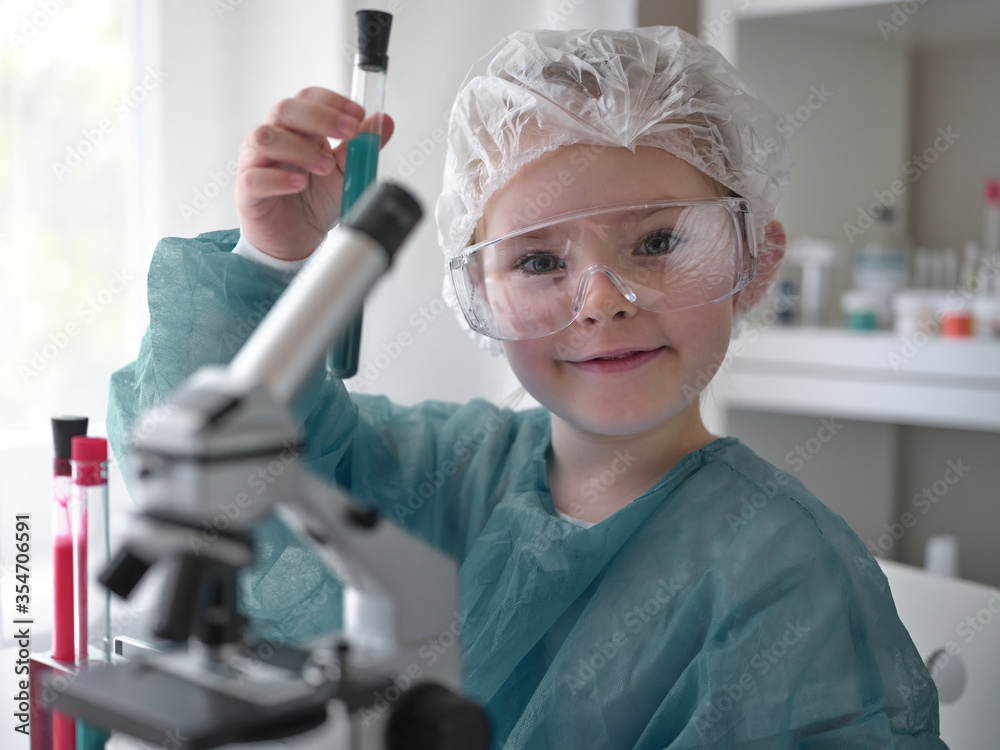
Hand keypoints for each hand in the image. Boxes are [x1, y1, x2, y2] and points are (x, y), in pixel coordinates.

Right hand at [235, 87, 394, 260]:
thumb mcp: (346, 173)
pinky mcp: (247, 190)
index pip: (308, 97)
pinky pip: (254, 177)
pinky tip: (299, 184)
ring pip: (265, 138)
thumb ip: (361, 148)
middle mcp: (274, 138)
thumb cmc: (315, 200)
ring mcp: (256, 162)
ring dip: (300, 148)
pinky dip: (278, 179)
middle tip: (350, 132)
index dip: (332, 101)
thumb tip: (384, 121)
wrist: (297, 239)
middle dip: (321, 117)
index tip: (358, 115)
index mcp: (298, 128)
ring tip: (326, 166)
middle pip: (286, 109)